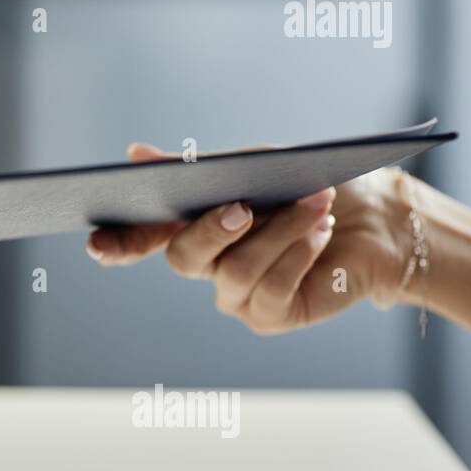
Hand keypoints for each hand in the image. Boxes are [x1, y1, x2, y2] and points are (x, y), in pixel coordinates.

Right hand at [86, 144, 408, 333]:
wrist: (374, 217)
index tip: (96, 243)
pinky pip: (271, 290)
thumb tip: (134, 155)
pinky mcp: (270, 316)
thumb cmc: (305, 184)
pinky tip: (319, 234)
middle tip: (244, 206)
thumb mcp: (249, 166)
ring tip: (315, 205)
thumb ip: (193, 168)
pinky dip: (299, 256)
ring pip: (236, 271)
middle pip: (184, 258)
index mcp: (192, 226)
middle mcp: (207, 265)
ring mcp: (235, 294)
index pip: (139, 241)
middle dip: (213, 230)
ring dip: (279, 233)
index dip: (116, 245)